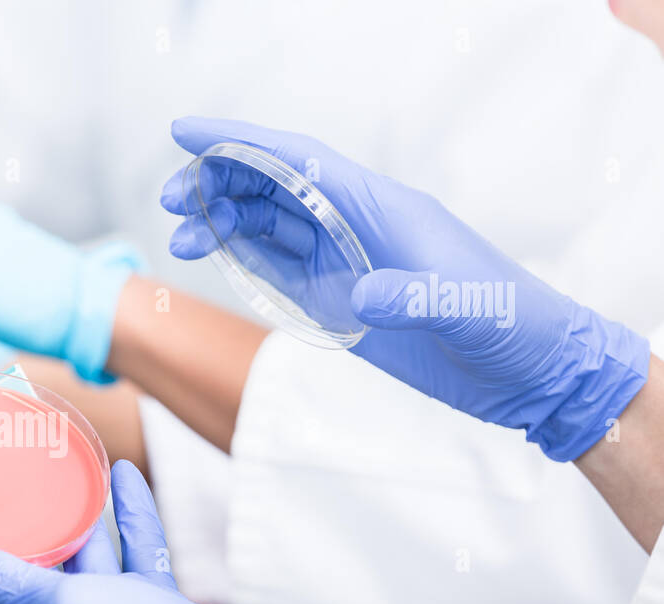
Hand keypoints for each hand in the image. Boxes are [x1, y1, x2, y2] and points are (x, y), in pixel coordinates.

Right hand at [162, 117, 650, 461]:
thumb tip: (365, 295)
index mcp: (381, 209)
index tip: (188, 134)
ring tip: (185, 238)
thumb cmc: (511, 324)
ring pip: (270, 225)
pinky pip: (281, 268)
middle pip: (273, 187)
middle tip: (173, 202)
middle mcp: (356, 227)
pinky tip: (217, 259)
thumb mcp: (468, 307)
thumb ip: (416, 296)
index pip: (298, 161)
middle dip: (218, 184)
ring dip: (223, 223)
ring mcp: (346, 263)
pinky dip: (244, 258)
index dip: (241, 143)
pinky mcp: (341, 300)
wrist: (530, 368)